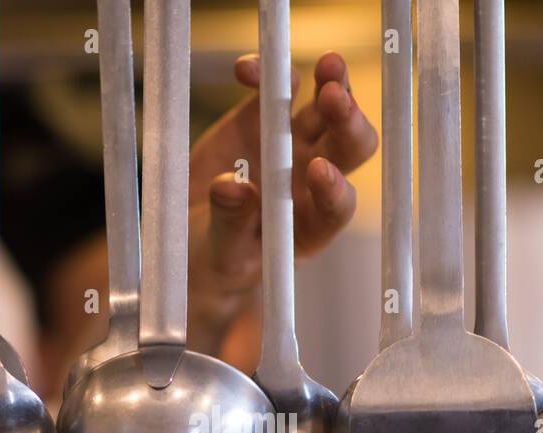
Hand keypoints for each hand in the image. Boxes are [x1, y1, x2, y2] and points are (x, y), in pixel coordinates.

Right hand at [185, 51, 378, 354]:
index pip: (337, 206)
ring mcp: (294, 147)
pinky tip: (245, 70)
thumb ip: (231, 222)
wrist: (194, 236)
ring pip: (327, 110)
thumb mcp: (222, 252)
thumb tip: (233, 187)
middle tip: (333, 99)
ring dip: (332, 84)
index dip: (333, 188)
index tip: (317, 171)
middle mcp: (314, 181)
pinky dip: (267, 74)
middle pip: (349, 147)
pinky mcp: (266, 120)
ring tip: (328, 65)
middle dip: (348, 121)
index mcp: (312, 225)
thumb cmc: (218, 258)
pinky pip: (277, 89)